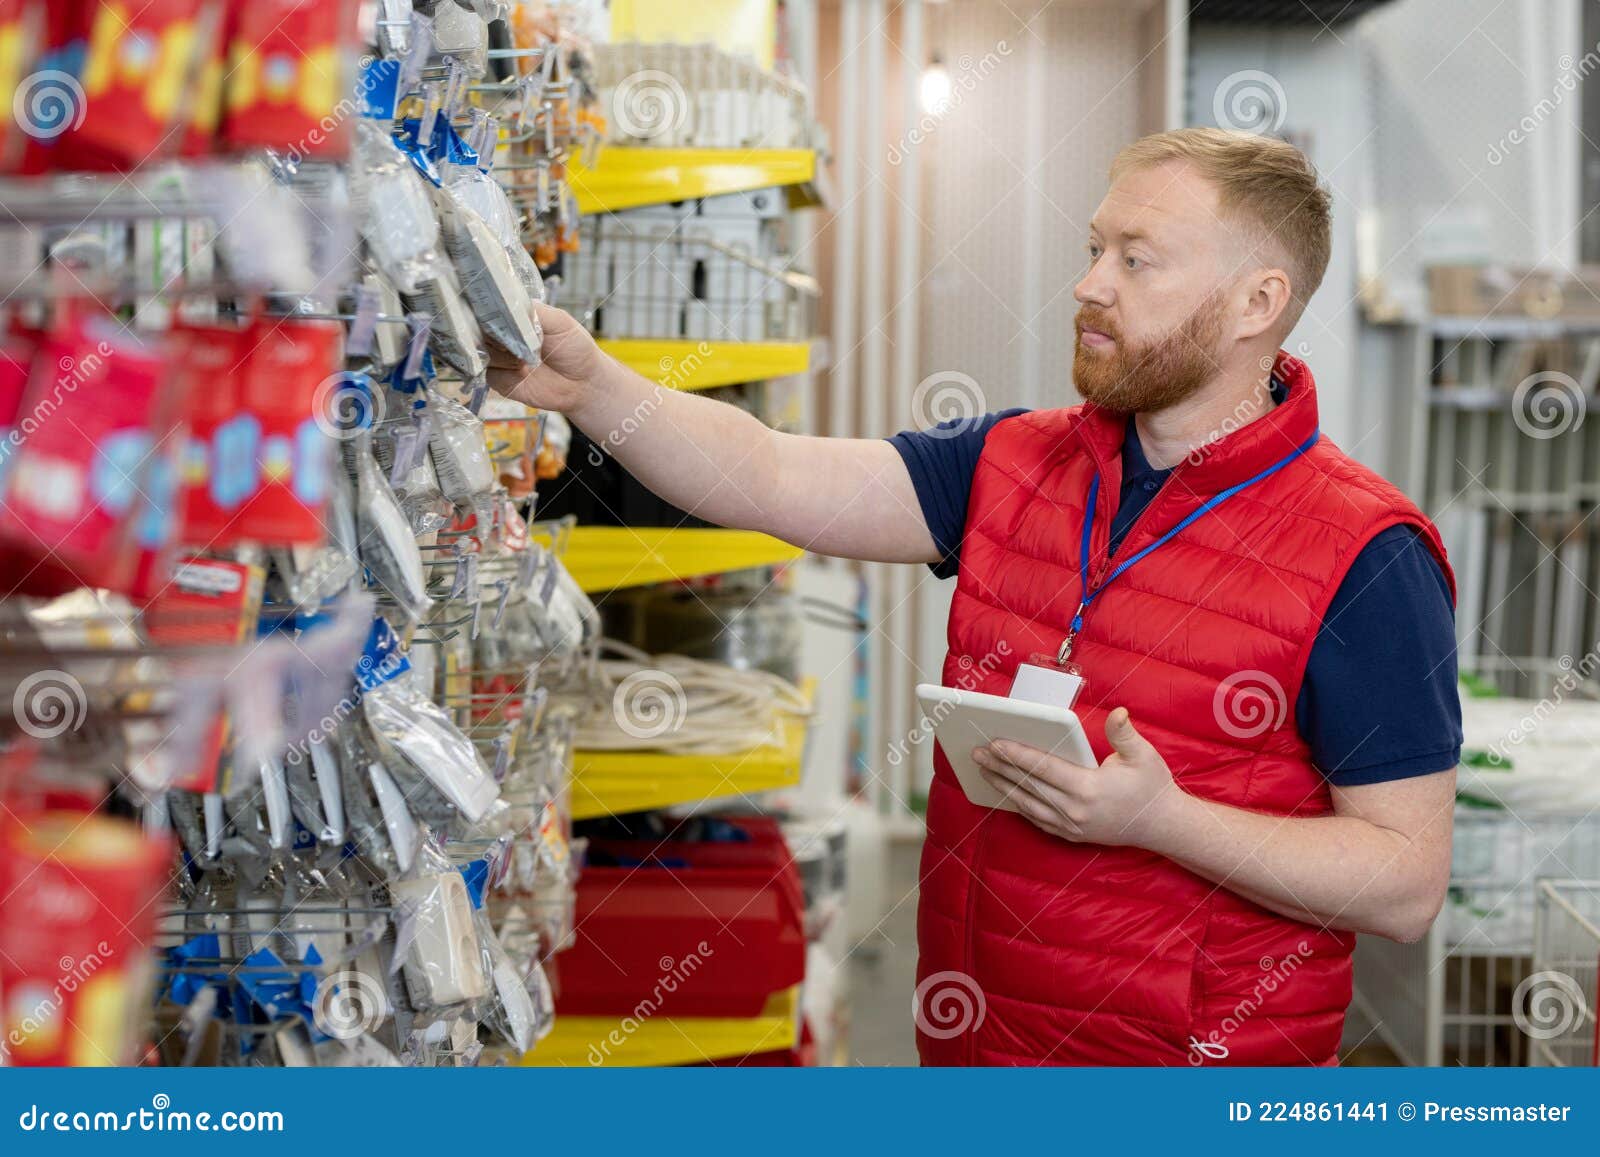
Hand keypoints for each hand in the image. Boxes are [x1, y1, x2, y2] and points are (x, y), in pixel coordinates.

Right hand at [487, 302, 602, 413]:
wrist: (582, 385)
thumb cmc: (574, 348)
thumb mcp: (559, 321)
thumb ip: (533, 311)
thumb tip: (508, 302)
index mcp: (513, 314)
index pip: (487, 303)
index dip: (482, 303)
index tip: (484, 304)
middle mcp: (500, 332)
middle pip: (474, 324)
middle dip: (487, 328)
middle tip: (507, 334)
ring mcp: (496, 354)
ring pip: (477, 347)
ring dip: (499, 351)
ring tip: (525, 357)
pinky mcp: (496, 376)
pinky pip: (484, 370)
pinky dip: (500, 368)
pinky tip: (519, 369)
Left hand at [973, 707, 1187, 848]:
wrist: (1162, 826)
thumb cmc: (1152, 787)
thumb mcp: (1144, 756)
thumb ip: (1124, 734)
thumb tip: (1118, 713)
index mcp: (1089, 788)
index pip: (1044, 769)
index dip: (1017, 755)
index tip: (995, 743)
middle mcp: (1075, 811)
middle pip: (1029, 785)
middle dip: (1000, 767)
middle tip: (976, 751)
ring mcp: (1071, 826)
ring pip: (1027, 804)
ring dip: (1003, 785)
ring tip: (982, 768)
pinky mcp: (1071, 835)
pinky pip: (1037, 819)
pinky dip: (1017, 804)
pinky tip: (1004, 791)